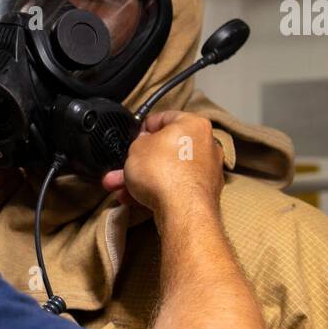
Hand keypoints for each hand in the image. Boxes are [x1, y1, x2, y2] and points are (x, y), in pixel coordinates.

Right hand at [102, 111, 223, 219]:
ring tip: (120, 188)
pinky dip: (156, 191)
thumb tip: (143, 144)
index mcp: (193, 124)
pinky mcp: (203, 194)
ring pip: (167, 171)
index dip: (144, 127)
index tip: (133, 137)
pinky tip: (136, 199)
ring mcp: (206, 171)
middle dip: (139, 160)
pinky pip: (174, 187)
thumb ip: (138, 141)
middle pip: (165, 149)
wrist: (182, 210)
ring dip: (142, 178)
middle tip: (122, 167)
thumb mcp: (136, 147)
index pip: (165, 118)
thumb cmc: (165, 172)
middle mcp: (206, 145)